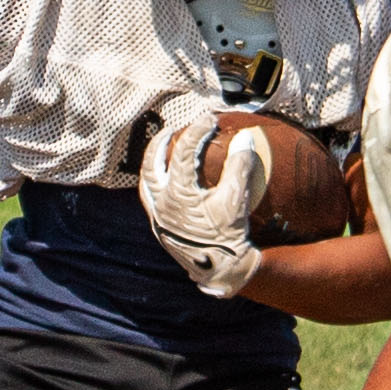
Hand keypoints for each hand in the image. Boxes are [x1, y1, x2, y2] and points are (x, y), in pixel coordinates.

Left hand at [141, 115, 264, 296]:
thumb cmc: (229, 235)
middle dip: (160, 143)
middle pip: (151, 164)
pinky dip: (154, 183)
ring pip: (146, 182)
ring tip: (162, 150)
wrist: (219, 270)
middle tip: (172, 129)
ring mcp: (157, 216)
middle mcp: (161, 203)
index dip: (198, 130)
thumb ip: (240, 166)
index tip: (210, 119)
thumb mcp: (238, 200)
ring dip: (152, 162)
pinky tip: (165, 179)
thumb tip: (244, 138)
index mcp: (178, 194)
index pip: (185, 152)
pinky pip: (150, 198)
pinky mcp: (159, 227)